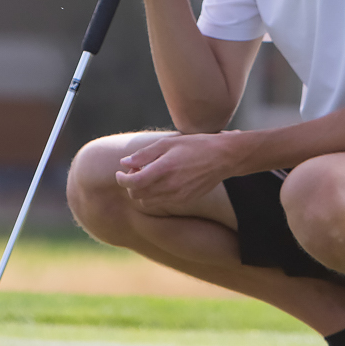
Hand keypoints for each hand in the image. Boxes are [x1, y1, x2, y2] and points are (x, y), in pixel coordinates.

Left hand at [114, 132, 244, 210]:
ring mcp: (177, 196)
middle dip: (130, 184)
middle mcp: (169, 186)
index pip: (133, 182)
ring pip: (147, 201)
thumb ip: (144, 154)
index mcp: (163, 169)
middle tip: (136, 171)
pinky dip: (155, 195)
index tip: (121, 172)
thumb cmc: (195, 145)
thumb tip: (124, 162)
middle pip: (137, 194)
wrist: (223, 157)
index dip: (122, 178)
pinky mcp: (184, 200)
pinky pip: (161, 203)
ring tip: (149, 177)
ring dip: (142, 191)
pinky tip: (162, 182)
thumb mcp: (168, 143)